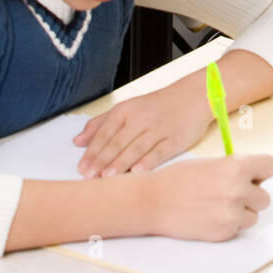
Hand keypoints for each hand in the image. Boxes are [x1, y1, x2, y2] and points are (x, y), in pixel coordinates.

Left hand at [74, 79, 211, 176]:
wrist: (194, 96)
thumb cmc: (158, 105)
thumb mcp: (128, 108)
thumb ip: (102, 123)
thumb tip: (78, 141)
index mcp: (127, 110)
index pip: (105, 132)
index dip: (92, 151)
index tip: (81, 167)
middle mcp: (141, 118)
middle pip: (118, 142)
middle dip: (102, 160)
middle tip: (88, 176)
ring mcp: (158, 129)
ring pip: (136, 148)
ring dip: (120, 163)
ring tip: (106, 177)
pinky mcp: (174, 139)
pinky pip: (159, 151)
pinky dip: (148, 161)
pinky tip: (137, 171)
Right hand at [147, 155, 272, 241]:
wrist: (154, 201)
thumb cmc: (179, 178)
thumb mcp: (212, 164)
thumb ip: (235, 169)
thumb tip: (254, 176)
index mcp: (238, 167)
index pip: (272, 166)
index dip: (263, 171)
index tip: (255, 175)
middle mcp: (239, 190)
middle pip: (265, 197)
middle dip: (251, 196)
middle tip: (230, 193)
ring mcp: (232, 214)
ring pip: (253, 216)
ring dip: (241, 212)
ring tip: (217, 206)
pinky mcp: (224, 233)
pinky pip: (237, 229)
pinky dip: (227, 225)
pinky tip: (209, 216)